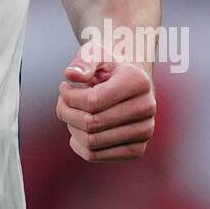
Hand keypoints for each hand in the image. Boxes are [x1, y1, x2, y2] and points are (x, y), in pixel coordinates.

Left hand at [56, 44, 155, 161]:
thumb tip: (71, 75)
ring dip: (72, 128)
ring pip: (92, 142)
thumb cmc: (108, 65)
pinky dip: (78, 145)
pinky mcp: (138, 149)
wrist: (130, 80)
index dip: (70, 97)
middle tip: (61, 101)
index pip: (94, 101)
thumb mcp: (95, 52)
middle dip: (67, 112)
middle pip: (92, 123)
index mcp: (138, 82)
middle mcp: (147, 108)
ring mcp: (145, 131)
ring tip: (70, 113)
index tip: (63, 87)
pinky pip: (97, 156)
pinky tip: (76, 129)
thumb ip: (83, 60)